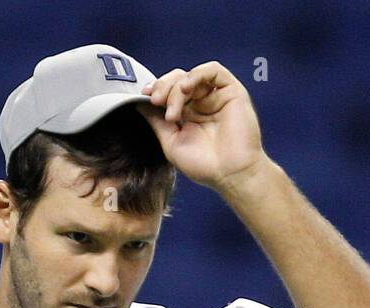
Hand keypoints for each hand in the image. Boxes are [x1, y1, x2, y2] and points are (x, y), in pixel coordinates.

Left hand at [138, 62, 266, 190]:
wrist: (229, 174)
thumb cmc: (203, 164)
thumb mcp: (171, 142)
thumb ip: (156, 121)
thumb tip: (138, 104)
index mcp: (187, 113)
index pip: (169, 91)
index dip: (156, 89)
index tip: (143, 95)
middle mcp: (201, 102)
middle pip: (178, 80)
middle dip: (163, 87)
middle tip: (156, 101)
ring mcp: (216, 96)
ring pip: (192, 75)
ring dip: (176, 87)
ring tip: (172, 108)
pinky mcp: (232, 91)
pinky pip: (214, 71)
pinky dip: (196, 74)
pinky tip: (186, 88)